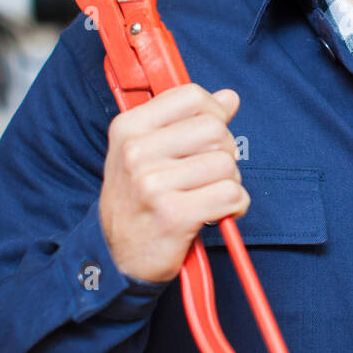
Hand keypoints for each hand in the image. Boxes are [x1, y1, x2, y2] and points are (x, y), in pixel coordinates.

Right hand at [98, 84, 247, 283]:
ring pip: (227, 164)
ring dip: (229, 183)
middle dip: (224, 152)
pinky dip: (235, 206)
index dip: (212, 113)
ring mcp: (152, 184)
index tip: (207, 136)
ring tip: (206, 195)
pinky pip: (231, 195)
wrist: (117, 256)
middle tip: (207, 174)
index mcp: (129, 127)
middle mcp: (136, 152)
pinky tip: (216, 213)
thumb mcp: (148, 151)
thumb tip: (230, 97)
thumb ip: (188, 120)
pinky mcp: (174, 214)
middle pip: (215, 129)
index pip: (192, 96)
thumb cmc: (138, 200)